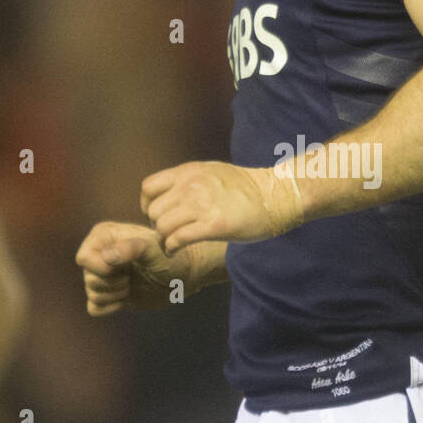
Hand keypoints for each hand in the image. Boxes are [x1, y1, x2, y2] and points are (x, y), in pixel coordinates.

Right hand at [75, 221, 202, 314]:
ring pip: (93, 294)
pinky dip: (112, 307)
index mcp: (103, 236)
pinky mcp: (106, 295)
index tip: (126, 267)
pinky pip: (95, 308)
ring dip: (116, 293)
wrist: (181, 276)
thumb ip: (132, 248)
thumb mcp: (155, 250)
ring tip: (133, 282)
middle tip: (133, 274)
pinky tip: (128, 296)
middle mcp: (98, 254)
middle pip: (89, 278)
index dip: (102, 268)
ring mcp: (101, 275)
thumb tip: (107, 257)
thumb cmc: (169, 257)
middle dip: (114, 282)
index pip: (84, 258)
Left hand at [140, 161, 301, 253]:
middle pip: (154, 211)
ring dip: (164, 238)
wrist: (275, 195)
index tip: (159, 214)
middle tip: (169, 232)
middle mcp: (191, 186)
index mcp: (189, 172)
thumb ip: (188, 180)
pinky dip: (171, 248)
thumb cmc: (245, 187)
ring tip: (173, 243)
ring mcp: (202, 205)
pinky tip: (176, 250)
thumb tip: (169, 194)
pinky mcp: (213, 226)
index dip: (148, 204)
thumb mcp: (212, 172)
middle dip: (157, 225)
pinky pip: (178, 239)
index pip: (148, 187)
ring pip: (162, 227)